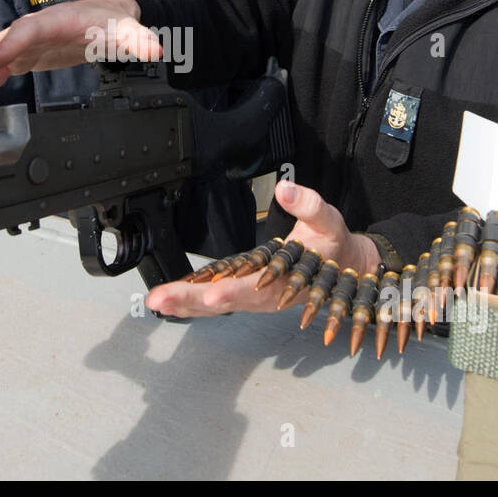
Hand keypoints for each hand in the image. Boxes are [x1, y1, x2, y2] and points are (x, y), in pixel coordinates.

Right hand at [0, 0, 151, 122]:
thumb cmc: (112, 20)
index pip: (22, 33)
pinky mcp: (18, 60)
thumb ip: (139, 40)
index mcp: (49, 22)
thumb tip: (155, 48)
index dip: (3, 48)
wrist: (107, 15)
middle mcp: (25, 33)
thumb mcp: (127, 30)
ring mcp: (18, 48)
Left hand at [144, 180, 380, 317]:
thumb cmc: (331, 243)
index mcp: (283, 281)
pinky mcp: (243, 295)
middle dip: (189, 300)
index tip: (210, 293)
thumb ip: (309, 205)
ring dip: (184, 304)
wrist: (341, 267)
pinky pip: (213, 303)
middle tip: (159, 299)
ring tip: (156, 301)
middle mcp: (263, 297)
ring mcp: (251, 299)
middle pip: (223, 302)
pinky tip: (170, 300)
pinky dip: (190, 302)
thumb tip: (286, 189)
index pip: (253, 287)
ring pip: (214, 307)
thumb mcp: (328, 220)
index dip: (232, 291)